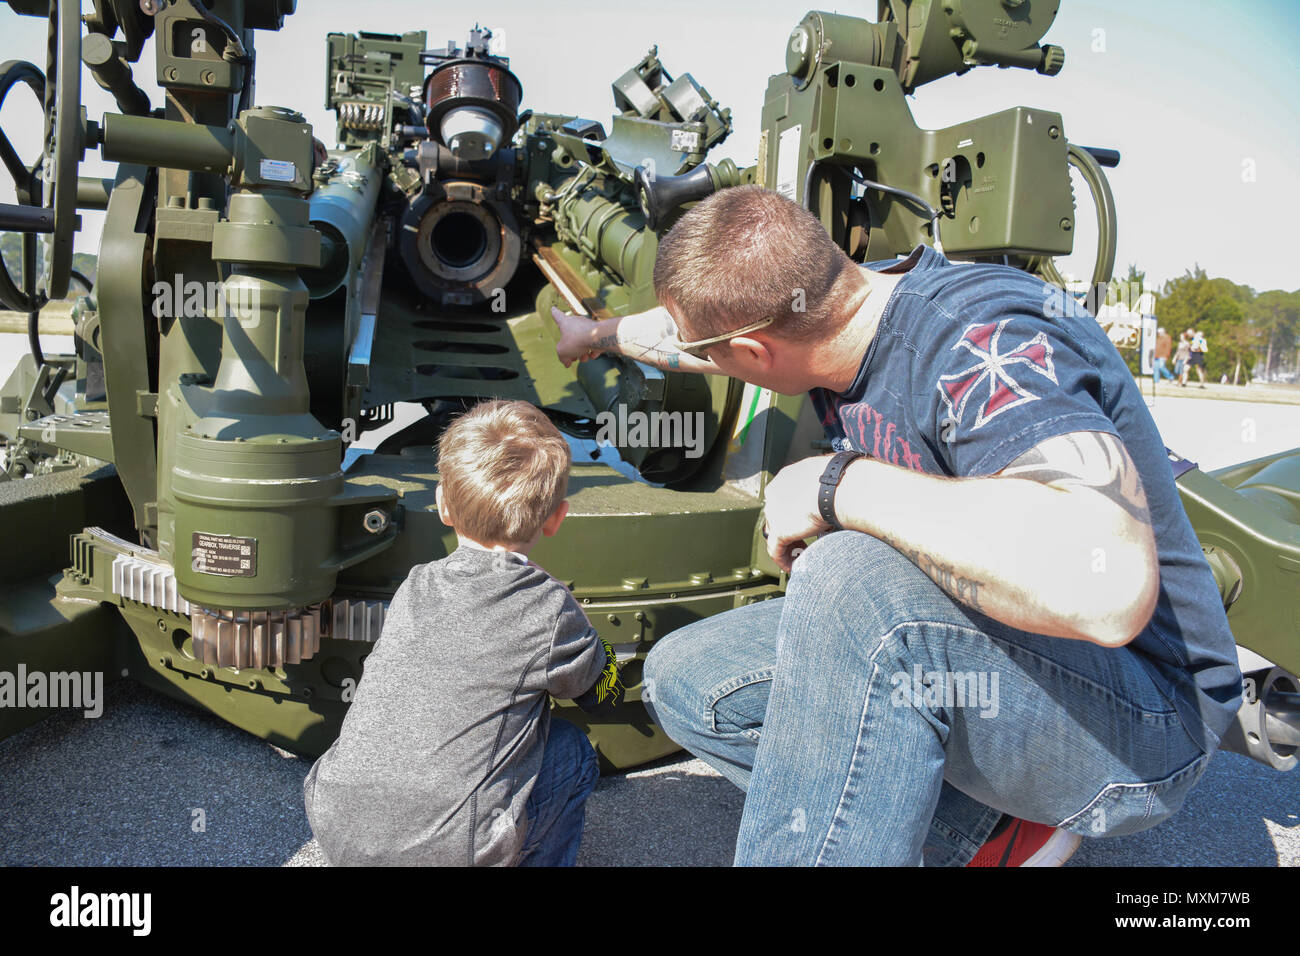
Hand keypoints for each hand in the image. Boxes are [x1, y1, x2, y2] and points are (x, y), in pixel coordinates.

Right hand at [551, 306, 601, 366]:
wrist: (597, 337)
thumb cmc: (577, 340)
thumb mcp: (562, 351)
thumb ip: (562, 357)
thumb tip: (567, 362)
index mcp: (565, 322)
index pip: (557, 315)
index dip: (554, 313)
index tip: (553, 309)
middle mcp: (577, 322)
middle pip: (571, 336)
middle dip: (571, 349)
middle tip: (572, 358)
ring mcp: (588, 327)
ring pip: (583, 342)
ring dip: (582, 353)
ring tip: (584, 358)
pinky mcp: (599, 333)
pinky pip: (594, 343)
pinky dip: (593, 351)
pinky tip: (593, 355)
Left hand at [762, 455, 835, 571]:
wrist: (839, 487)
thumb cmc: (841, 480)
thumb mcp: (827, 477)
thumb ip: (822, 486)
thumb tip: (833, 493)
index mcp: (786, 477)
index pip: (783, 498)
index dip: (794, 512)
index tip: (805, 521)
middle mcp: (775, 492)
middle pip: (778, 516)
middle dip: (790, 529)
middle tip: (803, 540)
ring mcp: (774, 512)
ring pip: (776, 534)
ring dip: (788, 546)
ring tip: (803, 554)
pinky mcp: (779, 530)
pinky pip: (776, 550)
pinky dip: (784, 560)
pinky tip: (794, 566)